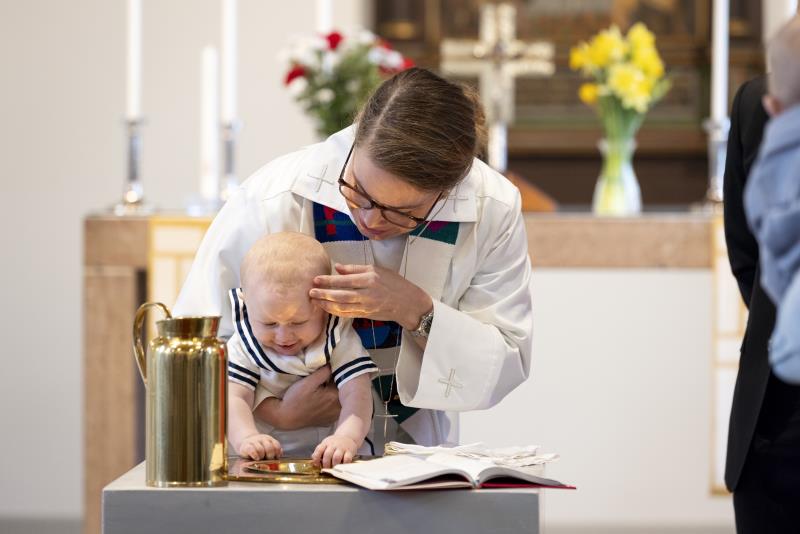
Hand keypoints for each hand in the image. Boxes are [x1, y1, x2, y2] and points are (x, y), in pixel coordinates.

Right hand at [237, 433, 281, 459]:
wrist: (246, 442)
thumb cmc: (259, 448)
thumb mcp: (267, 448)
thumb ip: (275, 451)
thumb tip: (281, 453)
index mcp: (270, 440)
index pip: (276, 446)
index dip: (277, 453)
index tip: (275, 458)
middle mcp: (262, 439)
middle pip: (269, 448)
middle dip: (269, 456)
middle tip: (267, 459)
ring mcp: (254, 441)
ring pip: (260, 449)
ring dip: (261, 456)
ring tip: (260, 459)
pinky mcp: (246, 446)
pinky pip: (252, 450)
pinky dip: (255, 455)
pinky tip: (256, 458)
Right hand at [252, 366, 340, 429]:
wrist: (285, 417)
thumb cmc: (295, 399)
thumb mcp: (308, 381)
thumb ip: (324, 371)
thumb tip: (334, 364)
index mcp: (335, 397)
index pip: (345, 381)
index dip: (341, 372)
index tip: (335, 366)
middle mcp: (338, 408)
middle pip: (345, 391)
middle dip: (340, 381)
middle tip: (332, 374)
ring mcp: (334, 415)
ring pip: (341, 399)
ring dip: (337, 391)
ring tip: (328, 384)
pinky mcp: (330, 419)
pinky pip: (337, 407)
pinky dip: (334, 401)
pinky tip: (325, 396)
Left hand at [310, 264, 432, 329]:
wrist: (407, 303)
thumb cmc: (394, 283)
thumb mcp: (377, 270)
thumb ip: (356, 269)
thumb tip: (337, 267)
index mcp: (369, 279)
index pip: (344, 280)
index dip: (328, 281)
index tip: (316, 279)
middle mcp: (367, 294)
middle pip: (340, 295)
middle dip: (323, 294)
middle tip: (310, 292)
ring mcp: (366, 306)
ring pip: (341, 307)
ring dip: (326, 304)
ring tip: (314, 301)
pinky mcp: (365, 315)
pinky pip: (346, 314)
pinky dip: (335, 311)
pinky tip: (326, 308)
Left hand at [312, 435, 358, 467]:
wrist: (347, 436)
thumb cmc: (334, 443)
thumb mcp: (325, 445)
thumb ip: (319, 452)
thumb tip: (313, 462)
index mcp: (326, 443)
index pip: (319, 450)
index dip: (316, 458)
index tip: (317, 464)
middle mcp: (333, 445)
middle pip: (327, 454)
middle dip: (326, 464)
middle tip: (326, 468)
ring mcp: (342, 448)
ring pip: (336, 457)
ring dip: (334, 465)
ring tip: (334, 468)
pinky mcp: (350, 451)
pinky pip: (347, 458)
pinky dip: (344, 464)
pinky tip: (342, 465)